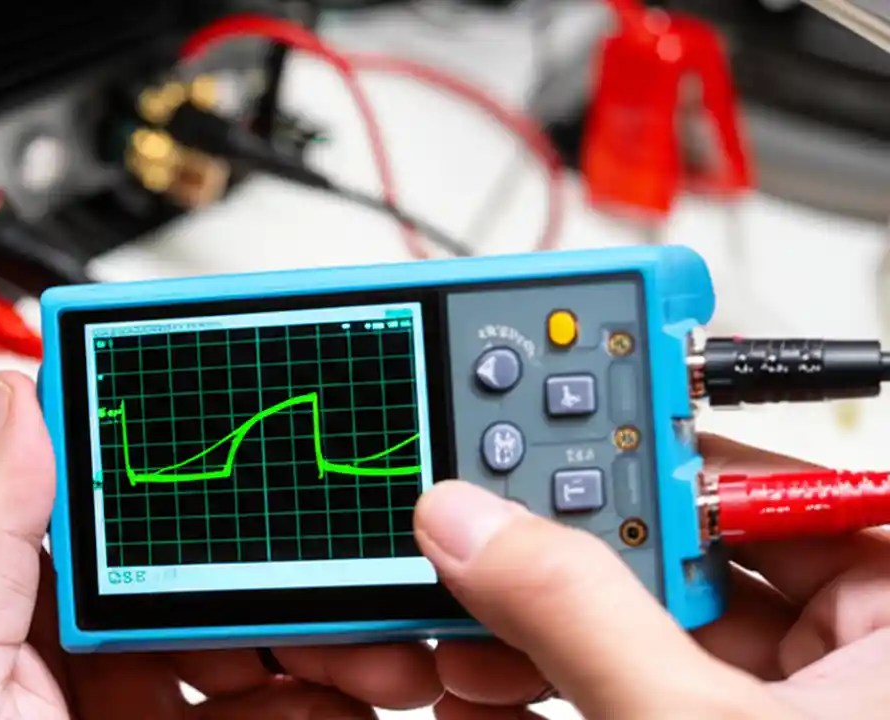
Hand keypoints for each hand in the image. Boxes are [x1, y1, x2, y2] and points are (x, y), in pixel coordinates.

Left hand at [0, 371, 442, 719]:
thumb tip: (14, 401)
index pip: (75, 493)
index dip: (147, 447)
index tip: (227, 417)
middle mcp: (68, 658)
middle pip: (189, 564)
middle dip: (270, 558)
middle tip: (335, 555)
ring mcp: (142, 712)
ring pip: (251, 635)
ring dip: (322, 628)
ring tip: (373, 638)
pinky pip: (286, 705)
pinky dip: (335, 696)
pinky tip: (364, 692)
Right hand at [414, 435, 889, 718]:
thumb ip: (581, 617)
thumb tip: (475, 522)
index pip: (758, 486)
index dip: (638, 451)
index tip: (545, 428)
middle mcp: (845, 659)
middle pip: (674, 562)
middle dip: (553, 563)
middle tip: (476, 537)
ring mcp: (777, 712)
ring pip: (634, 639)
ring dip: (526, 638)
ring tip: (450, 634)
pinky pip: (623, 700)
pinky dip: (542, 698)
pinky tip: (474, 696)